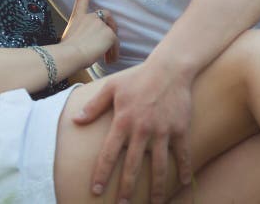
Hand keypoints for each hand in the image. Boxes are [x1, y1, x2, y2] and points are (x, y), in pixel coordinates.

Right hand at [61, 0, 116, 67]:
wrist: (70, 54)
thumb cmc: (65, 51)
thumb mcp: (67, 38)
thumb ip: (78, 35)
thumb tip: (83, 43)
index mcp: (77, 17)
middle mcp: (90, 17)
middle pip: (106, 15)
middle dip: (110, 25)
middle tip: (109, 42)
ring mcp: (100, 24)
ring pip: (112, 32)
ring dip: (111, 44)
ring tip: (107, 57)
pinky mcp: (109, 34)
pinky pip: (116, 44)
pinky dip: (113, 53)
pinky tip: (109, 60)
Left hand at [73, 61, 193, 203]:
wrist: (169, 69)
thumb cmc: (137, 78)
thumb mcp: (111, 87)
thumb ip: (93, 106)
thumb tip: (75, 120)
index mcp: (123, 121)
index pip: (109, 153)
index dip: (102, 173)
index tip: (96, 190)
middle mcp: (142, 130)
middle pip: (133, 165)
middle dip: (126, 188)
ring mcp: (163, 131)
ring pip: (159, 166)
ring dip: (157, 188)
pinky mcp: (180, 130)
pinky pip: (183, 154)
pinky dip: (185, 169)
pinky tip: (184, 183)